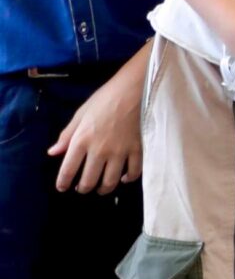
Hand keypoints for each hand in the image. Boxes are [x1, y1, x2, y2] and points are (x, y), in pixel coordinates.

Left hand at [48, 65, 142, 193]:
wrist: (133, 90)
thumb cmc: (104, 99)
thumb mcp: (80, 115)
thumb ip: (66, 136)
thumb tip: (53, 153)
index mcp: (81, 141)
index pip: (68, 170)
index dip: (63, 182)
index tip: (62, 187)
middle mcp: (99, 151)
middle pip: (89, 180)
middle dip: (83, 188)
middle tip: (82, 188)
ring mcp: (120, 152)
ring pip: (111, 181)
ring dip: (104, 189)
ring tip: (101, 189)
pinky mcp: (137, 150)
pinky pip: (134, 171)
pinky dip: (128, 178)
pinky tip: (124, 178)